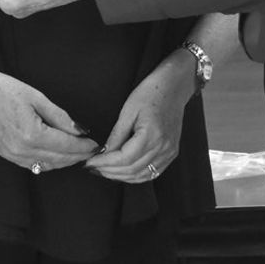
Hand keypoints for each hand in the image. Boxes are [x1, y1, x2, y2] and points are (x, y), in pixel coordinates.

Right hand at [0, 70, 98, 170]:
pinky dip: (49, 162)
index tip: (96, 143)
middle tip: (92, 150)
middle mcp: (21, 149)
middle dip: (78, 156)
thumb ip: (60, 117)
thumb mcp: (37, 98)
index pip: (66, 145)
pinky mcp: (7, 156)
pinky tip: (58, 155)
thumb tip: (81, 131)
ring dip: (65, 161)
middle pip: (59, 159)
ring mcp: (13, 155)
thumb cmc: (5, 90)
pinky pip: (34, 165)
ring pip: (47, 165)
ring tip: (79, 153)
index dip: (83, 146)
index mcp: (31, 134)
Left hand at [85, 53, 193, 183]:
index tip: (90, 162)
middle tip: (93, 168)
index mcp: (152, 135)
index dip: (105, 163)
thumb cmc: (151, 92)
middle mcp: (163, 147)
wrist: (174, 86)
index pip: (124, 159)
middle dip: (110, 171)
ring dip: (121, 176)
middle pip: (132, 170)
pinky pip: (152, 173)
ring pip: (142, 175)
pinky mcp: (171, 153)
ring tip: (104, 171)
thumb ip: (116, 135)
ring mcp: (169, 152)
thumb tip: (103, 152)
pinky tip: (122, 172)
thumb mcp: (128, 110)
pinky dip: (135, 175)